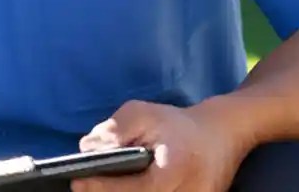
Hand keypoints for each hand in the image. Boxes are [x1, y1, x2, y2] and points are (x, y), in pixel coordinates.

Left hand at [70, 100, 248, 191]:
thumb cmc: (178, 124)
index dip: (101, 187)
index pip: (132, 189)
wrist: (221, 135)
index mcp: (175, 172)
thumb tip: (87, 148)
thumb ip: (115, 129)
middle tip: (84, 186)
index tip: (77, 182)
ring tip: (98, 188)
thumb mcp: (143, 114)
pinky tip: (117, 189)